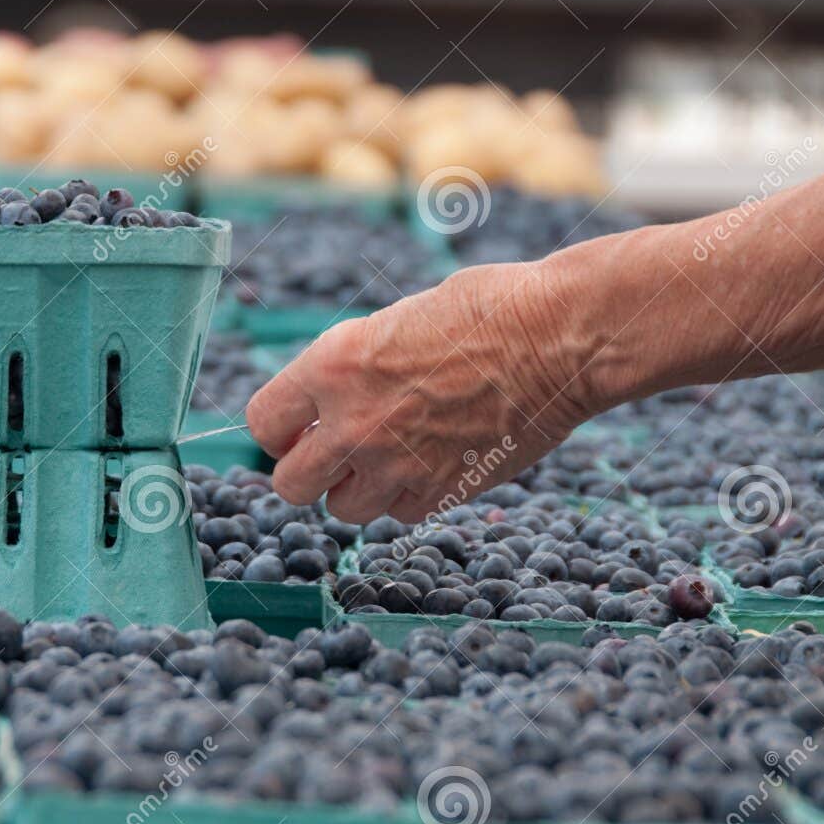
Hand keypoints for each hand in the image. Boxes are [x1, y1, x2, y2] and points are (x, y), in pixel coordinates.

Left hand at [246, 260, 591, 525]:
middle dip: (308, 471)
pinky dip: (408, 496)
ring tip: (390, 455)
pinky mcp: (440, 493)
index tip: (300, 426)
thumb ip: (353, 369)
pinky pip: (400, 513)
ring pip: (344, 508)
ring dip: (358, 488)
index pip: (263, 422)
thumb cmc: (488, 310)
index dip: (280, 429)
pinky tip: (433, 460)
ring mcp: (396, 465)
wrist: (559, 338)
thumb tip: (330, 404)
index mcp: (333, 365)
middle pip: (290, 484)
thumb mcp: (396, 322)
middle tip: (335, 453)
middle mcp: (353, 423)